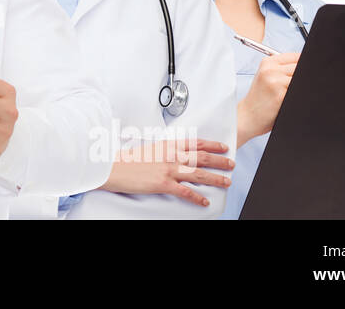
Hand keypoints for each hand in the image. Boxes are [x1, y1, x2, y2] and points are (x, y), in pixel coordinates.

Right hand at [101, 138, 233, 206]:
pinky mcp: (163, 184)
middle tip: (231, 164)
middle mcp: (171, 156)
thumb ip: (165, 151)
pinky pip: (185, 192)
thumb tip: (176, 153)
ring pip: (199, 174)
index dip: (212, 145)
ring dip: (215, 179)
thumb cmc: (128, 160)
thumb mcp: (150, 149)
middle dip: (220, 161)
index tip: (223, 147)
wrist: (113, 168)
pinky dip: (197, 198)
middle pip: (202, 157)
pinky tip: (204, 202)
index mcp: (167, 145)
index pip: (196, 142)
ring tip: (226, 182)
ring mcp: (168, 170)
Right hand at [237, 51, 299, 144]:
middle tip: (292, 87)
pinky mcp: (281, 95)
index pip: (296, 56)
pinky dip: (299, 96)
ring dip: (301, 87)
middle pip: (301, 67)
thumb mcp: (266, 76)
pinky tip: (289, 100)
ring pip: (302, 79)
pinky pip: (300, 91)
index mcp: (267, 62)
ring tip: (290, 94)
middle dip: (302, 77)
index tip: (300, 74)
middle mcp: (270, 70)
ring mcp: (276, 82)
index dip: (302, 65)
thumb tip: (309, 66)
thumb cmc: (260, 98)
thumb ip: (284, 68)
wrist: (248, 116)